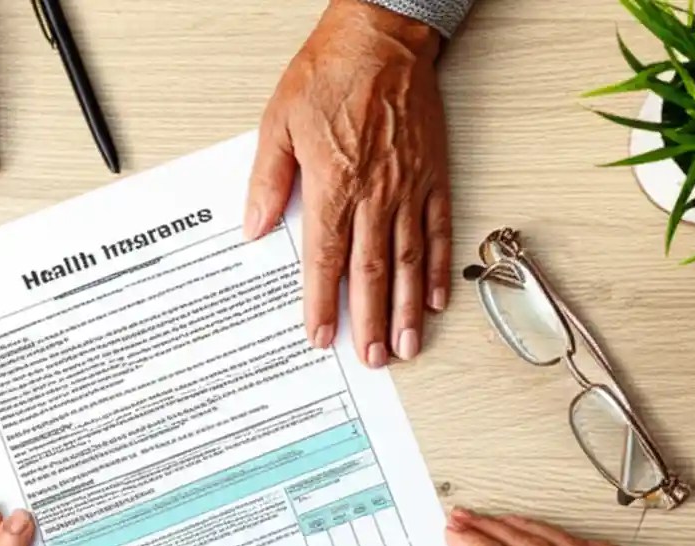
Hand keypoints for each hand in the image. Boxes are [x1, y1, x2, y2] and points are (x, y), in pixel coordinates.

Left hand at [245, 0, 451, 367]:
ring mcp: (409, 188)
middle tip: (371, 358)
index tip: (320, 336)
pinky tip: (436, 298)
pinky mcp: (433, 177)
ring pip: (409, 261)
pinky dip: (440, 268)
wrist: (382, 38)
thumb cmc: (330, 74)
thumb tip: (254, 228)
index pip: (326, 258)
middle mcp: (375, 193)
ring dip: (405, 309)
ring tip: (406, 344)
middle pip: (370, 272)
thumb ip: (267, 181)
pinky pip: (439, 231)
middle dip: (368, 322)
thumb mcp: (279, 123)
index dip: (322, 303)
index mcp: (333, 183)